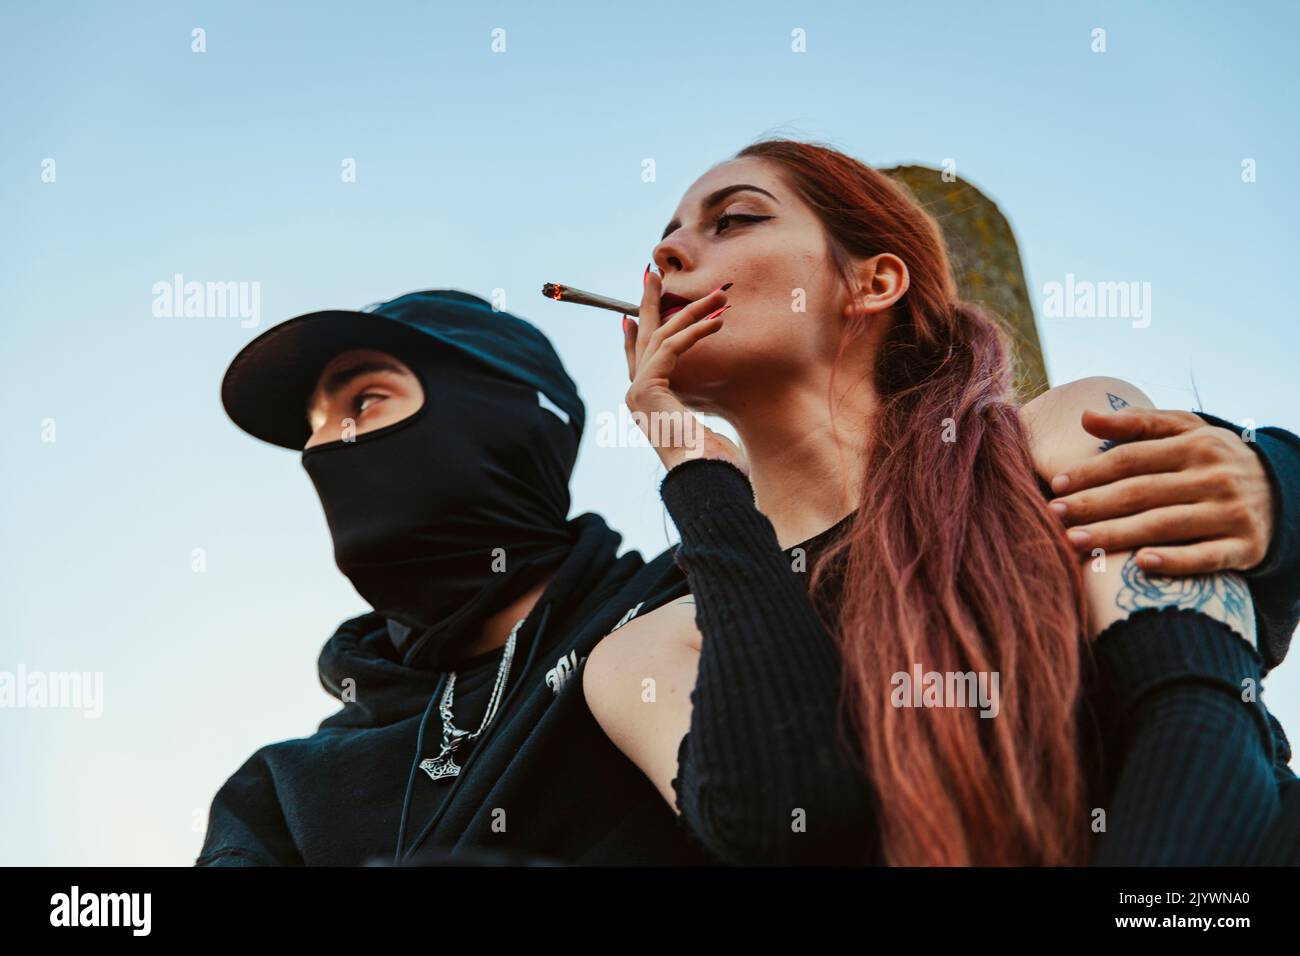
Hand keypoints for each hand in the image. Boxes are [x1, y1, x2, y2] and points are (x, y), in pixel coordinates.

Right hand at [621, 266, 747, 474]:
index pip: (635, 361)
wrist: (701, 476)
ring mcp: (637, 391)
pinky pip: (671, 347)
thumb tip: (708, 423)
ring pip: (661, 337)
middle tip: (651, 274)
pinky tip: (718, 322)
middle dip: (646, 303)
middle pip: (641, 338)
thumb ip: (697, 415)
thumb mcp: (703, 430)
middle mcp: (635, 396)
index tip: (630, 316)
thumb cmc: (710, 462)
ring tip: (718, 295)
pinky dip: (696, 331)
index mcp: (646, 406)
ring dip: (691, 311)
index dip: (631, 336)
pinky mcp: (647, 387)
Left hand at [1048, 408, 1272, 574]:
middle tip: (1054, 514)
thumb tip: (1085, 416)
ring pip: (1165, 524)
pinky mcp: (1245, 547)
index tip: (1057, 484)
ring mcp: (1230, 513)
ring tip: (1075, 541)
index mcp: (1194, 445)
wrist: (1283, 493)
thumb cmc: (1213, 460)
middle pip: (1141, 492)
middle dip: (1094, 504)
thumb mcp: (1185, 430)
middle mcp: (1213, 477)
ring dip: (1117, 534)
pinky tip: (1141, 564)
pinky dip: (1175, 561)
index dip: (1092, 471)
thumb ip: (1136, 422)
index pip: (1132, 458)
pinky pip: (1206, 557)